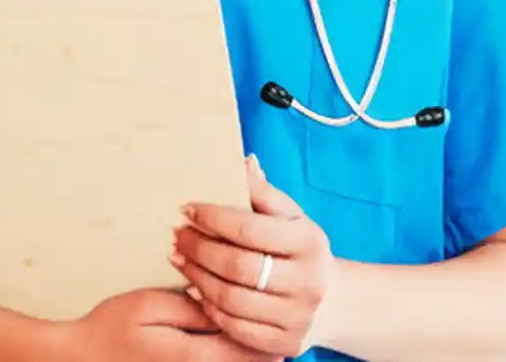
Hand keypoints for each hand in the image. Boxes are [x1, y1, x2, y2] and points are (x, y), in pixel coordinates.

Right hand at [61, 288, 284, 361]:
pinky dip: (226, 357)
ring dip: (246, 355)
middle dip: (263, 348)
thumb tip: (226, 305)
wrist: (84, 356)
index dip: (267, 333)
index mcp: (192, 355)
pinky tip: (232, 347)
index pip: (243, 348)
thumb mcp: (151, 306)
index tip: (282, 315)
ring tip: (267, 340)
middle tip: (282, 327)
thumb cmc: (113, 326)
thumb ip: (192, 308)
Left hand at [172, 156, 334, 357]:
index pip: (250, 229)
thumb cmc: (297, 249)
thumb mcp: (290, 217)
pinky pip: (235, 327)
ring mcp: (296, 317)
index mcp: (309, 243)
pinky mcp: (283, 343)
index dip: (213, 218)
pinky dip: (208, 307)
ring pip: (231, 299)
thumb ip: (265, 193)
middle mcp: (307, 282)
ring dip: (196, 277)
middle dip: (199, 248)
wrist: (328, 299)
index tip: (187, 208)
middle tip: (176, 235)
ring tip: (178, 258)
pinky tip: (193, 287)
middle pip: (237, 266)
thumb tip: (245, 162)